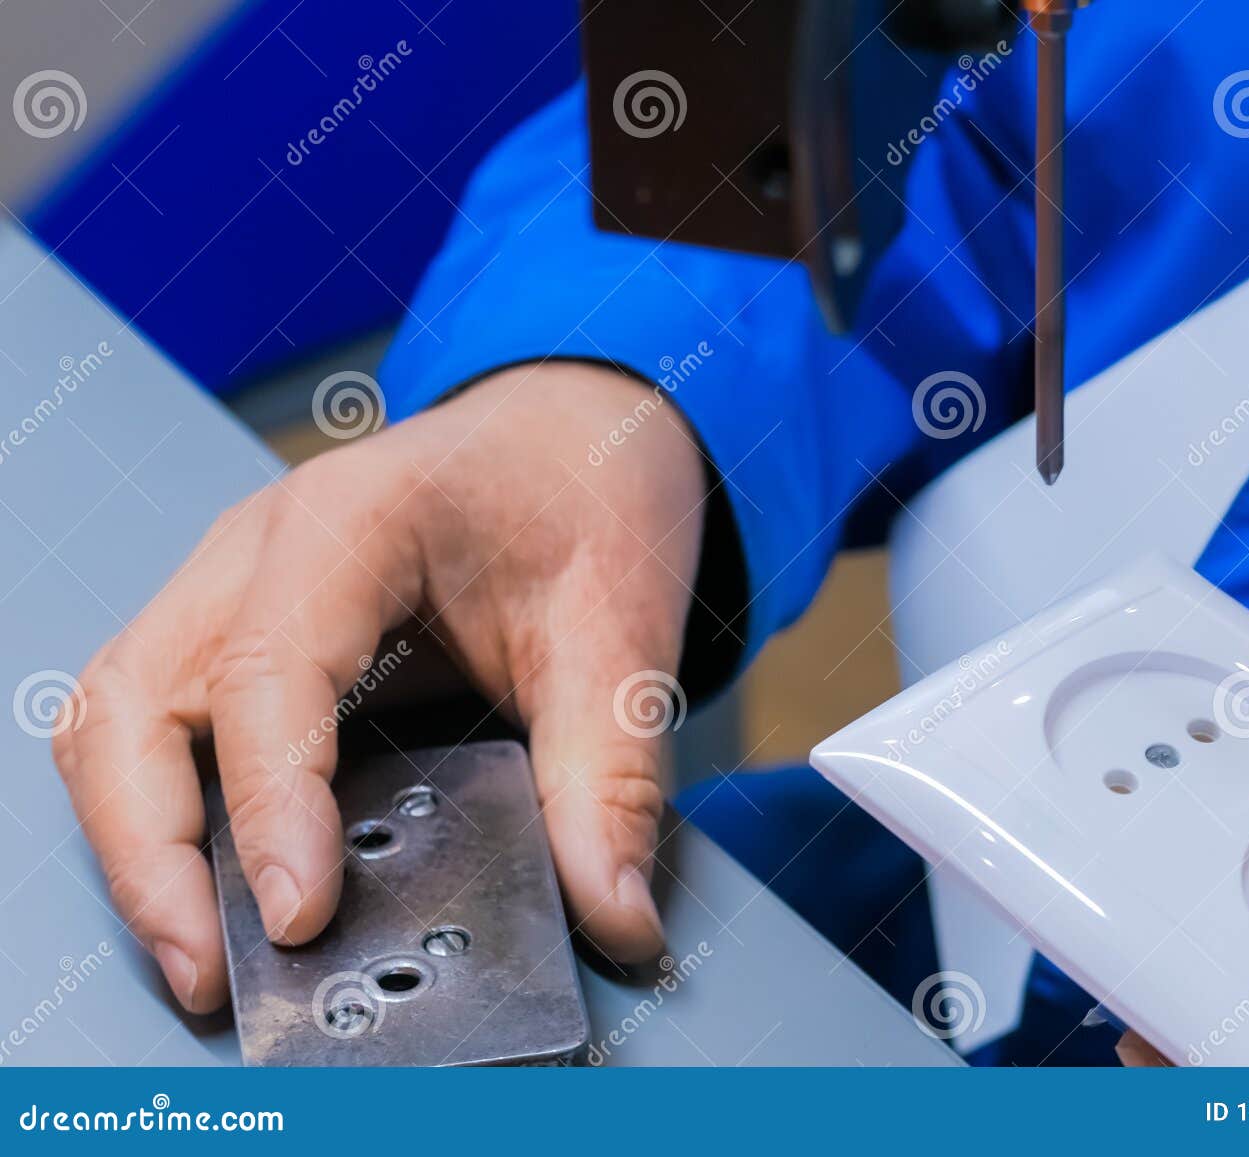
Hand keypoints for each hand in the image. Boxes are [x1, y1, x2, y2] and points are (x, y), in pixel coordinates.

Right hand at [53, 362, 706, 1011]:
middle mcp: (262, 548)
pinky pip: (157, 726)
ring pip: (117, 718)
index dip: (268, 802)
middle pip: (135, 699)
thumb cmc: (584, 498)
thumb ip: (614, 774)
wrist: (571, 439)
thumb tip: (614, 912)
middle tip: (214, 968)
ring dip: (138, 841)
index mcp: (355, 520)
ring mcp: (234, 587)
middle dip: (150, 849)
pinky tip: (219, 889)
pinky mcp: (238, 631)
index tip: (300, 916)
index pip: (268, 670)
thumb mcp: (621, 632)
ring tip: (202, 953)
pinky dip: (163, 814)